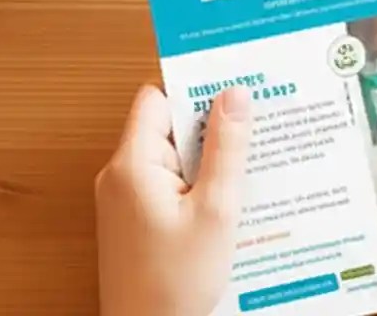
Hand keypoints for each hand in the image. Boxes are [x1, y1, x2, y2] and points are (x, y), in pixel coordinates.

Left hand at [95, 85, 252, 315]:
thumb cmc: (174, 284)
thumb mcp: (216, 210)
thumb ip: (227, 149)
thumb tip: (235, 95)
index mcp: (133, 164)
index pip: (157, 99)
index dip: (195, 91)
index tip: (234, 91)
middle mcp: (121, 176)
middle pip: (169, 127)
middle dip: (211, 129)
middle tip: (254, 135)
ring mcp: (126, 199)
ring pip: (174, 158)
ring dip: (209, 162)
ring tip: (246, 176)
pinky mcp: (136, 220)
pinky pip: (170, 185)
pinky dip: (199, 187)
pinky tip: (228, 204)